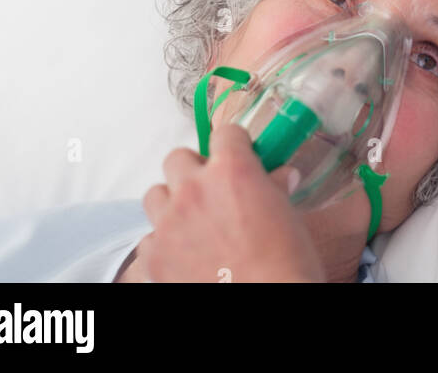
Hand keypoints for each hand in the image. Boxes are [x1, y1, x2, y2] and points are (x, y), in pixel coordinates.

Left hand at [137, 124, 326, 282]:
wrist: (268, 304)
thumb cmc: (287, 263)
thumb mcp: (287, 215)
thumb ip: (275, 188)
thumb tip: (283, 176)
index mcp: (232, 169)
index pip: (225, 133)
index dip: (235, 145)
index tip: (239, 155)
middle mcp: (195, 189)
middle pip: (177, 158)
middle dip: (193, 170)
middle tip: (210, 190)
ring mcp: (170, 223)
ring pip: (155, 195)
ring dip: (171, 203)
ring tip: (190, 221)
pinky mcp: (155, 258)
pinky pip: (149, 239)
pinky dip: (163, 243)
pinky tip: (183, 254)